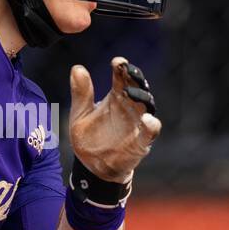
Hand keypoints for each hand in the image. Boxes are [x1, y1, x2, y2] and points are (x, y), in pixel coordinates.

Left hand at [69, 57, 161, 183]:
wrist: (92, 167)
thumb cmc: (89, 138)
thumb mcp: (80, 115)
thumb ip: (81, 94)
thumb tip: (77, 67)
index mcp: (115, 98)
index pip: (122, 78)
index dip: (122, 68)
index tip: (118, 62)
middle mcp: (129, 108)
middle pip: (138, 88)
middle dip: (135, 78)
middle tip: (127, 72)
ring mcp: (137, 124)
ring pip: (147, 107)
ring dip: (143, 98)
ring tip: (133, 92)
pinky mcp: (141, 143)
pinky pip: (150, 132)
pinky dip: (151, 126)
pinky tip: (147, 120)